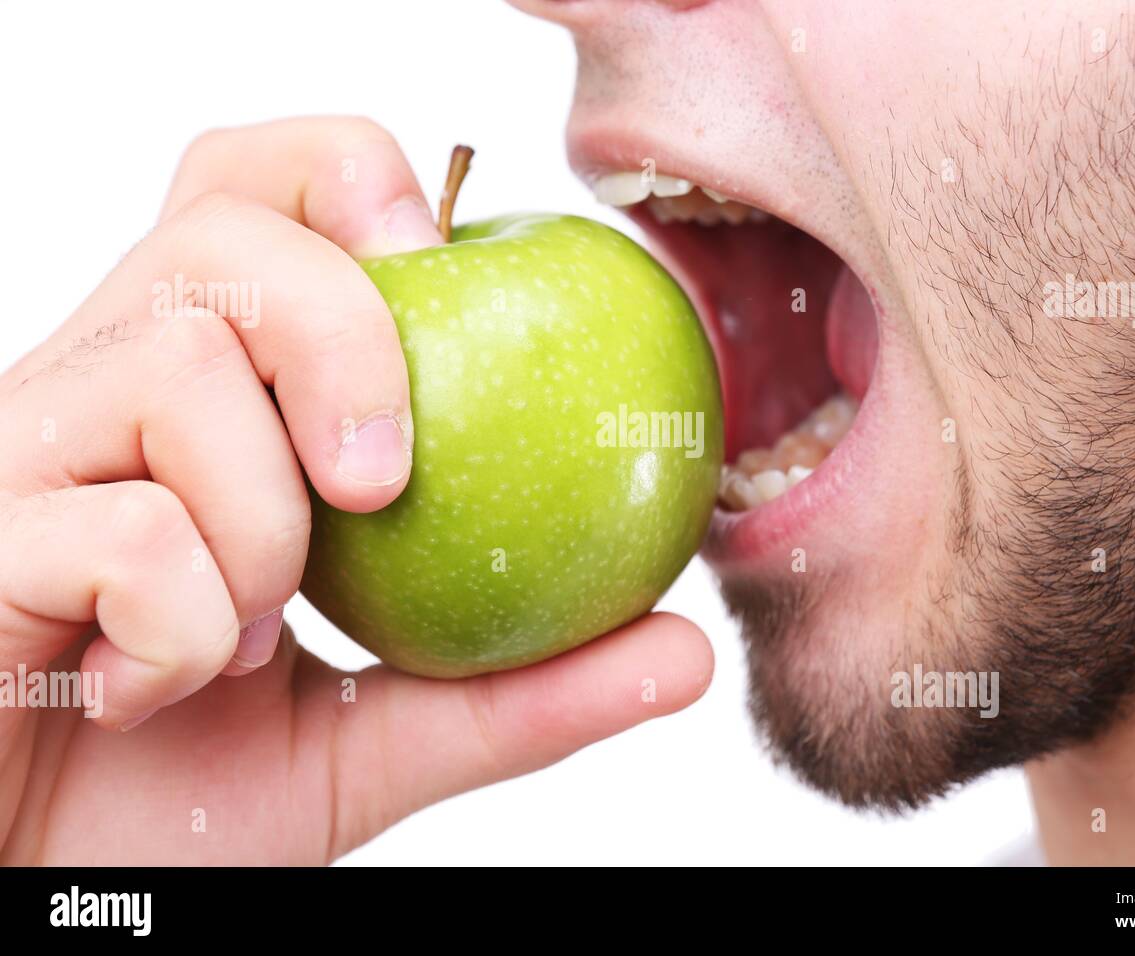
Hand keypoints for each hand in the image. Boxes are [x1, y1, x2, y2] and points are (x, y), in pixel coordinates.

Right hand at [0, 117, 711, 863]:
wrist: (36, 892)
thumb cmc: (172, 800)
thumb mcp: (377, 738)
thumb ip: (517, 689)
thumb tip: (685, 649)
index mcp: (197, 402)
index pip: (257, 195)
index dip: (348, 178)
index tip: (437, 267)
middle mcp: (98, 390)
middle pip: (225, 230)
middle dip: (343, 337)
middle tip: (381, 484)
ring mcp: (22, 452)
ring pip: (175, 360)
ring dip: (262, 523)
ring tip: (253, 634)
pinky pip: (115, 526)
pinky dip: (182, 627)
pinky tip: (150, 687)